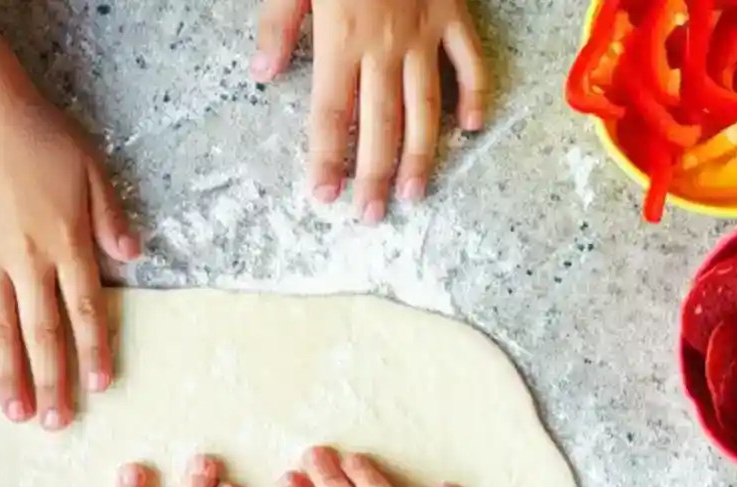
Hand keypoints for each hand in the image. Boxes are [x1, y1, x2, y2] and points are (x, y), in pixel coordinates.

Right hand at [0, 46, 138, 428]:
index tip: (98, 387)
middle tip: (56, 424)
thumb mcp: (92, 169)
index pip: (85, 310)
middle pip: (43, 332)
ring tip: (15, 412)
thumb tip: (132, 259)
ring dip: (7, 373)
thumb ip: (110, 218)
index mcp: (66, 243)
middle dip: (52, 380)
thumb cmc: (39, 133)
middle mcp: (27, 260)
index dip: (92, 351)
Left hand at [251, 0, 487, 222]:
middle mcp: (385, 45)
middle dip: (374, 174)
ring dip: (421, 154)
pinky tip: (471, 128)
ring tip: (415, 193)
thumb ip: (278, 26)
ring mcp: (424, 32)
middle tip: (371, 216)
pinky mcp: (453, 13)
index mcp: (341, 39)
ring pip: (425, 106)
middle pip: (379, 124)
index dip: (328, 158)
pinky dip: (473, 93)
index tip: (324, 196)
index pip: (331, 115)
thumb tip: (262, 76)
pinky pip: (469, 61)